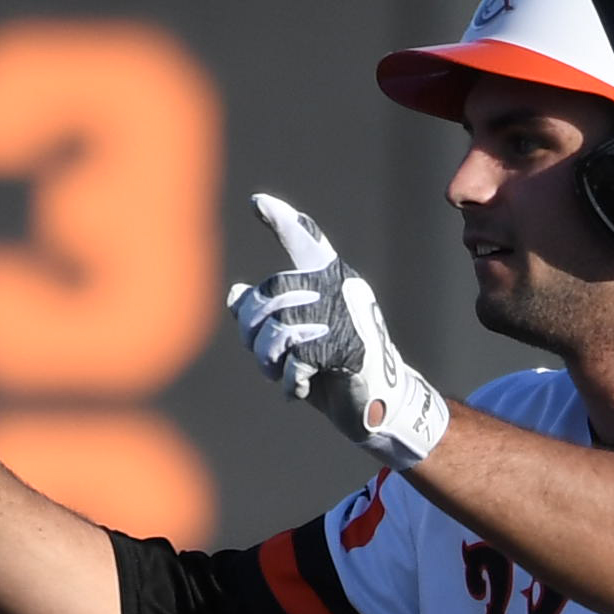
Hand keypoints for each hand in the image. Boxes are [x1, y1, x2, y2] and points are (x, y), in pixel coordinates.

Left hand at [224, 194, 448, 471]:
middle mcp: (342, 289)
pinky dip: (289, 381)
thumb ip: (269, 319)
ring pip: (280, 328)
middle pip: (271, 294)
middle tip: (262, 360)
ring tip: (278, 376)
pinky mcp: (352, 346)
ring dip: (267, 361)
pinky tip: (296, 391)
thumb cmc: (334, 374)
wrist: (379, 410)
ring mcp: (349, 315)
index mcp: (332, 282)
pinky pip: (298, 358)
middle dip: (251, 331)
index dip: (282, 222)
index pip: (306, 242)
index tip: (257, 203)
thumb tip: (234, 294)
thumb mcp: (296, 344)